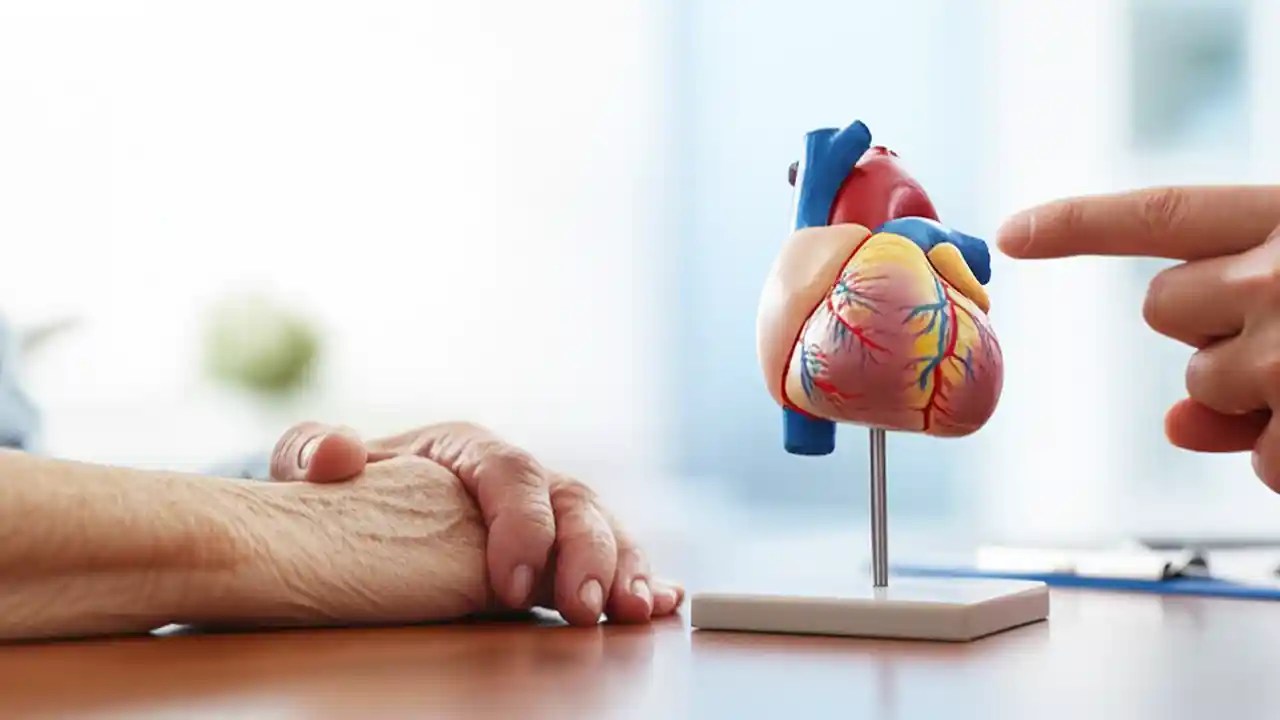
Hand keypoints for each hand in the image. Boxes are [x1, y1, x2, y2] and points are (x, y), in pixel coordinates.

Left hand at [269, 422, 683, 625]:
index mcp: (468, 449)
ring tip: (634, 610)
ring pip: (602, 526)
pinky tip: (662, 601)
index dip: (521, 525)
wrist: (363, 510)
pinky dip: (640, 575)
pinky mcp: (558, 550)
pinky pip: (611, 555)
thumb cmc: (343, 490)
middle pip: (572, 499)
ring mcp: (545, 514)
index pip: (511, 472)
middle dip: (587, 553)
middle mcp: (519, 477)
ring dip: (624, 566)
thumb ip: (311, 451)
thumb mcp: (309, 464)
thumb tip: (336, 453)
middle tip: (583, 608)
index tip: (508, 585)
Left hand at [997, 185, 1279, 487]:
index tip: (1012, 233)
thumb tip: (1174, 425)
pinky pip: (1260, 459)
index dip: (1079, 223)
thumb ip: (1249, 314)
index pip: (1161, 214)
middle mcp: (1276, 278)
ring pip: (1201, 387)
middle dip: (1206, 326)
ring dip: (1252, 394)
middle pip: (1163, 307)